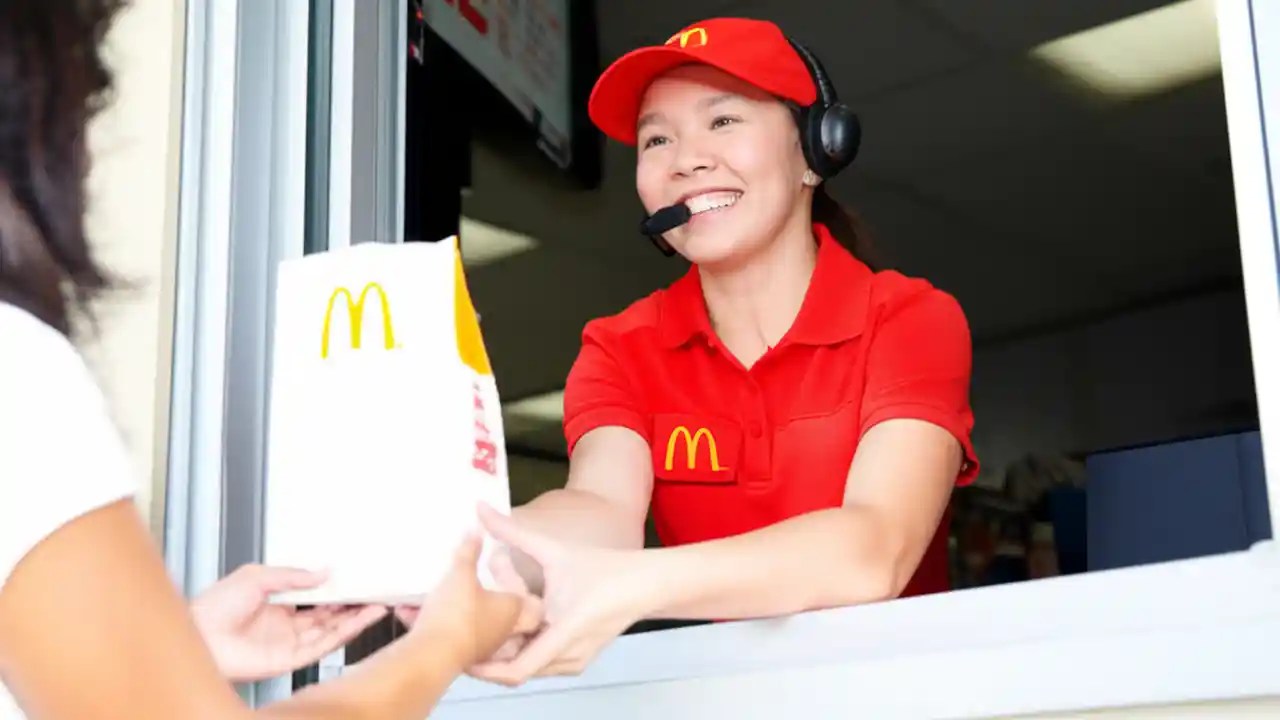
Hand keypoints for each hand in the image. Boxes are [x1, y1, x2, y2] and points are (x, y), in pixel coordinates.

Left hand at [190, 565, 387, 682]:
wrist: (198, 633)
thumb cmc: (214, 606)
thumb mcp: (257, 576)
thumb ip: (293, 575)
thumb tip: (323, 572)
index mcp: (277, 604)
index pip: (316, 599)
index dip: (338, 591)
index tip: (356, 581)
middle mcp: (286, 626)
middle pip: (329, 616)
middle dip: (352, 606)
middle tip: (375, 594)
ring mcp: (289, 643)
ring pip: (330, 631)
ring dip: (354, 620)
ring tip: (376, 606)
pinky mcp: (289, 660)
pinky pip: (322, 647)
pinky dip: (342, 635)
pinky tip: (356, 623)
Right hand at [395, 532, 543, 668]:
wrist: (430, 657)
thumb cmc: (457, 612)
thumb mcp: (461, 574)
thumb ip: (469, 551)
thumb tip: (475, 530)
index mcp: (513, 610)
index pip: (525, 592)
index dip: (511, 574)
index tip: (493, 557)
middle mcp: (501, 631)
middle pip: (496, 607)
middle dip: (479, 591)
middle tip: (463, 574)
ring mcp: (479, 646)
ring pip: (466, 620)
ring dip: (449, 604)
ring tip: (429, 588)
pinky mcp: (453, 656)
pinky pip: (445, 632)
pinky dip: (429, 619)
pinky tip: (406, 608)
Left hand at [466, 503, 651, 685]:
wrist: (644, 584)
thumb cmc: (603, 568)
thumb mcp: (555, 549)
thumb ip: (514, 531)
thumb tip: (480, 509)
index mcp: (562, 633)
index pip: (515, 670)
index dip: (485, 668)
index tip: (463, 650)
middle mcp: (568, 656)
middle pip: (516, 671)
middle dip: (492, 657)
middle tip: (468, 637)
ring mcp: (575, 662)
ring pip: (530, 670)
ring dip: (509, 655)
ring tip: (487, 634)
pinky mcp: (579, 660)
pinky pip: (544, 665)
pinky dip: (526, 653)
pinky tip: (514, 634)